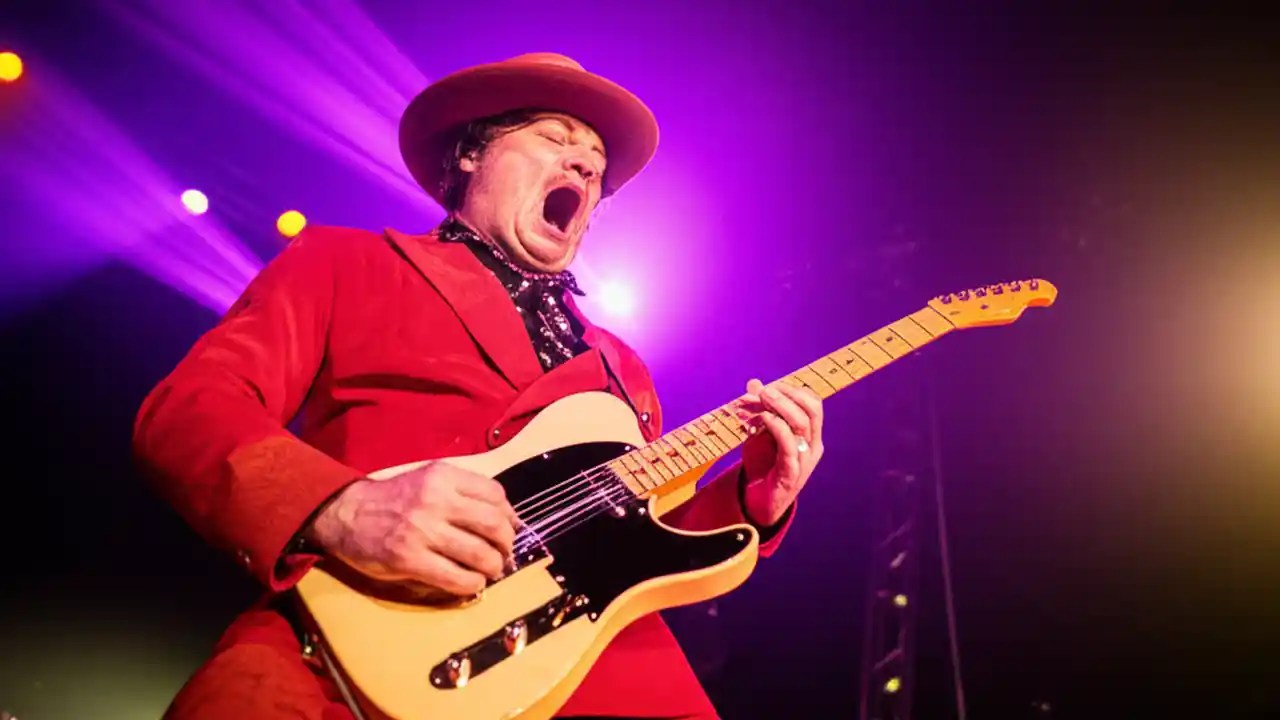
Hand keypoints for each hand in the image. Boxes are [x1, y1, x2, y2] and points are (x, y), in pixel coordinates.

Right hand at [306, 461, 519, 596]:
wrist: (347, 514)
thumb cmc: (395, 499)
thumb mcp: (429, 480)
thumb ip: (464, 492)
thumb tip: (508, 518)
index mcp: (443, 476)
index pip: (495, 494)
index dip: (510, 515)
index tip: (510, 529)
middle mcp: (435, 500)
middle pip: (493, 525)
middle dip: (507, 544)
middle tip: (505, 554)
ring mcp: (422, 531)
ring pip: (479, 554)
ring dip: (494, 567)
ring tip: (491, 570)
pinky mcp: (409, 560)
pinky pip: (456, 578)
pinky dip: (472, 584)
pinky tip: (472, 583)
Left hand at [740, 379, 824, 525]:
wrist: (760, 504)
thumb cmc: (764, 466)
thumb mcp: (761, 434)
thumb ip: (759, 410)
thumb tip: (753, 383)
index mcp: (810, 436)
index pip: (814, 404)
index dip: (794, 390)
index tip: (771, 385)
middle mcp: (812, 446)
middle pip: (812, 410)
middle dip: (789, 394)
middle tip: (765, 390)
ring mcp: (804, 461)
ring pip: (803, 424)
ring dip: (780, 407)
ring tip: (761, 399)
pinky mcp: (791, 474)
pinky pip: (789, 446)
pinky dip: (776, 427)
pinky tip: (763, 418)